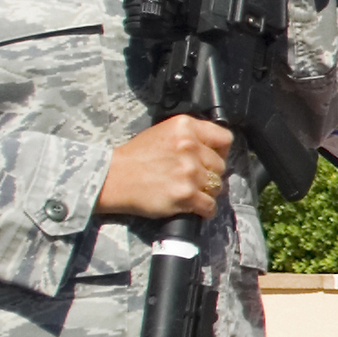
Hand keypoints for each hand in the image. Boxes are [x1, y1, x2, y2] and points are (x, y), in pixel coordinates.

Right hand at [98, 115, 233, 218]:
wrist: (113, 178)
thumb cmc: (136, 156)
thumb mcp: (165, 133)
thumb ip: (191, 137)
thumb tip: (216, 151)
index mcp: (186, 126)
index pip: (224, 138)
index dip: (221, 151)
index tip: (212, 158)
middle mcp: (190, 146)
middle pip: (220, 166)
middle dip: (210, 174)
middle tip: (193, 178)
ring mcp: (189, 171)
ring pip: (216, 187)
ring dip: (206, 192)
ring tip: (188, 191)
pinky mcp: (186, 194)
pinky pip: (209, 206)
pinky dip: (204, 210)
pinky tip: (194, 207)